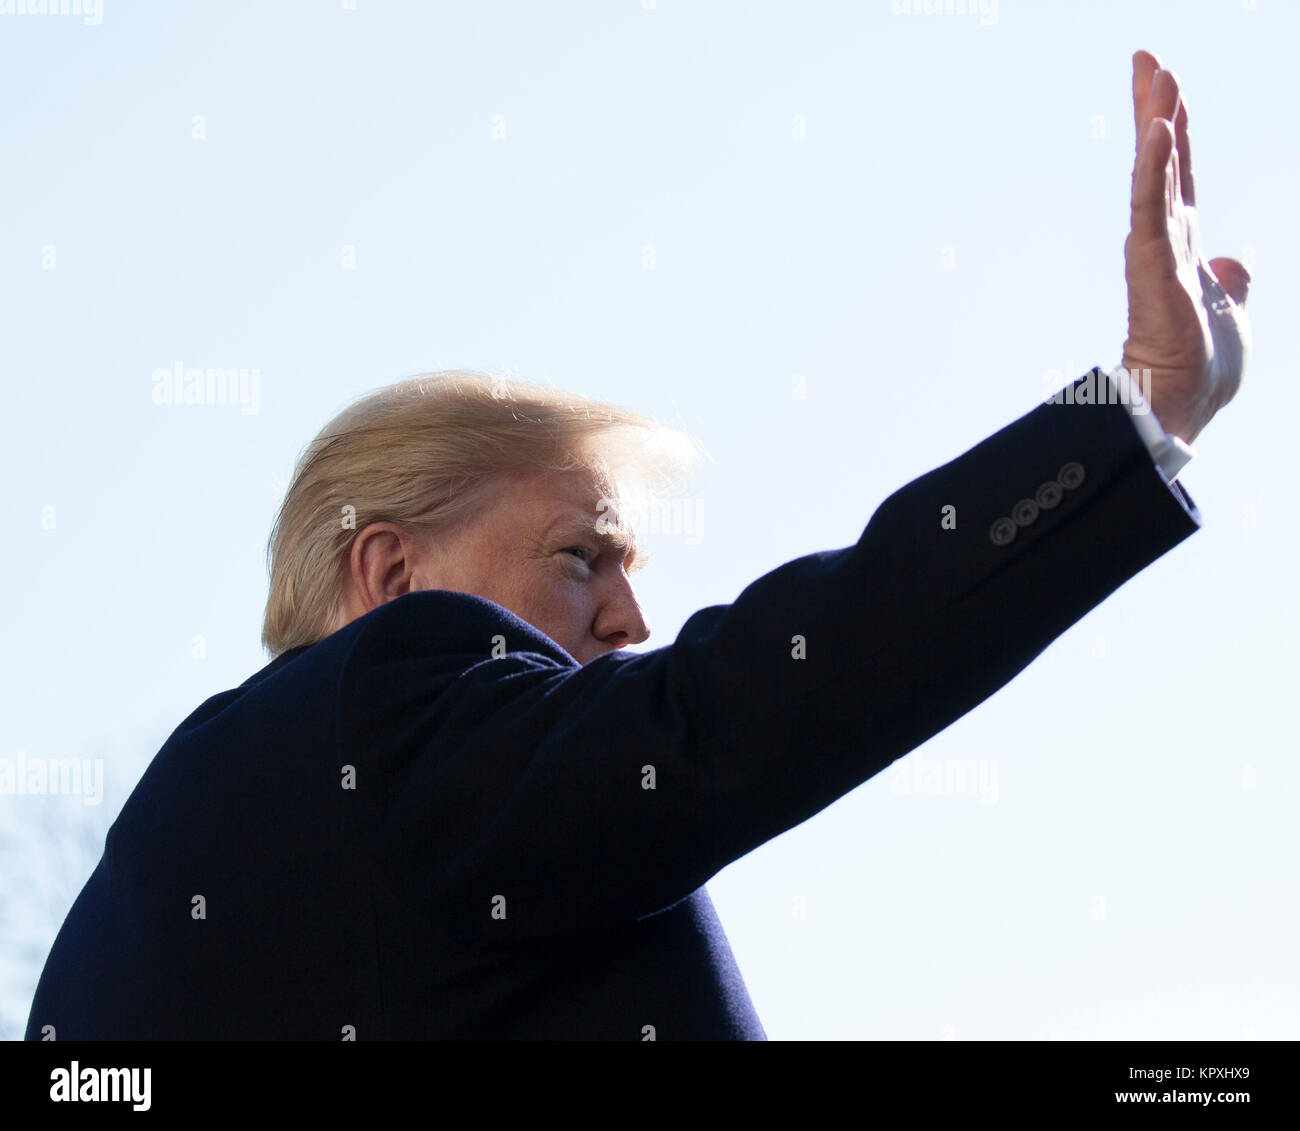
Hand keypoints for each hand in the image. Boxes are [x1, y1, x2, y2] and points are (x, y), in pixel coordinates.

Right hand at [1120, 50, 1250, 444]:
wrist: (1181, 405)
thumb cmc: (1204, 369)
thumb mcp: (1232, 311)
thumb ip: (1233, 281)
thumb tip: (1240, 260)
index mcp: (1186, 244)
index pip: (1181, 171)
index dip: (1175, 126)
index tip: (1163, 82)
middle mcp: (1168, 237)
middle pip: (1163, 157)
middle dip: (1156, 105)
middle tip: (1146, 56)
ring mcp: (1158, 248)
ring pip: (1158, 172)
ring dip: (1157, 120)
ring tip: (1157, 72)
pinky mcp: (1154, 263)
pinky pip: (1155, 206)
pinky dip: (1155, 169)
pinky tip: (1158, 132)